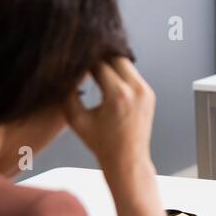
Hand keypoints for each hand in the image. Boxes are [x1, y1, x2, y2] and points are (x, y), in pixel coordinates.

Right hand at [65, 58, 170, 215]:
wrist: (127, 159)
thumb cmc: (100, 143)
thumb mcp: (76, 119)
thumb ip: (69, 93)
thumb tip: (66, 74)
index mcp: (117, 94)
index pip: (98, 64)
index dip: (83, 60)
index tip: (73, 59)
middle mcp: (135, 89)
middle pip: (115, 56)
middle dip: (99, 56)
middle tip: (84, 56)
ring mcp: (146, 91)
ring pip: (126, 63)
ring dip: (110, 61)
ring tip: (93, 64)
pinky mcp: (149, 94)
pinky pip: (133, 74)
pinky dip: (120, 71)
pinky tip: (107, 74)